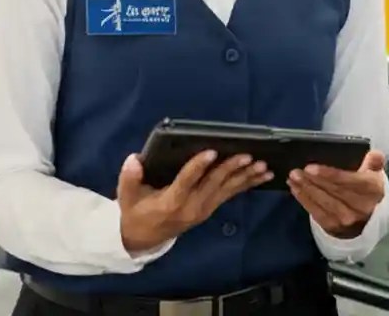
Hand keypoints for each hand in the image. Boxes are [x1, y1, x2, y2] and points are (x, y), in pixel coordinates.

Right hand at [117, 150, 272, 253]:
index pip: (186, 182)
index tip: (211, 151)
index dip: (198, 166)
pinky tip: (261, 176)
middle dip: (231, 168)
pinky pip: (230, 195)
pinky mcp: (210, 209)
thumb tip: (134, 159)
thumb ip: (129, 177)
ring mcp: (203, 209)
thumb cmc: (136, 212)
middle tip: (247, 155)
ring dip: (245, 177)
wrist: (143, 238)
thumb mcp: (126, 196)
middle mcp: (191, 207)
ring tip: (262, 166)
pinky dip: (246, 184)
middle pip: (213, 185)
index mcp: (170, 202)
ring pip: (227, 190)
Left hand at [287, 150, 385, 237]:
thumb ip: (374, 162)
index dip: (329, 174)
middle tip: (296, 171)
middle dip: (313, 180)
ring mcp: (347, 219)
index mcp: (372, 190)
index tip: (310, 167)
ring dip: (305, 189)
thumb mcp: (373, 175)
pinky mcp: (333, 227)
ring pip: (323, 202)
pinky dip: (303, 199)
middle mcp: (362, 207)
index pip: (350, 181)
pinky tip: (295, 188)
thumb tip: (374, 154)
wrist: (364, 219)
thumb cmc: (364, 190)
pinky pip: (316, 212)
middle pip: (334, 191)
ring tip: (293, 177)